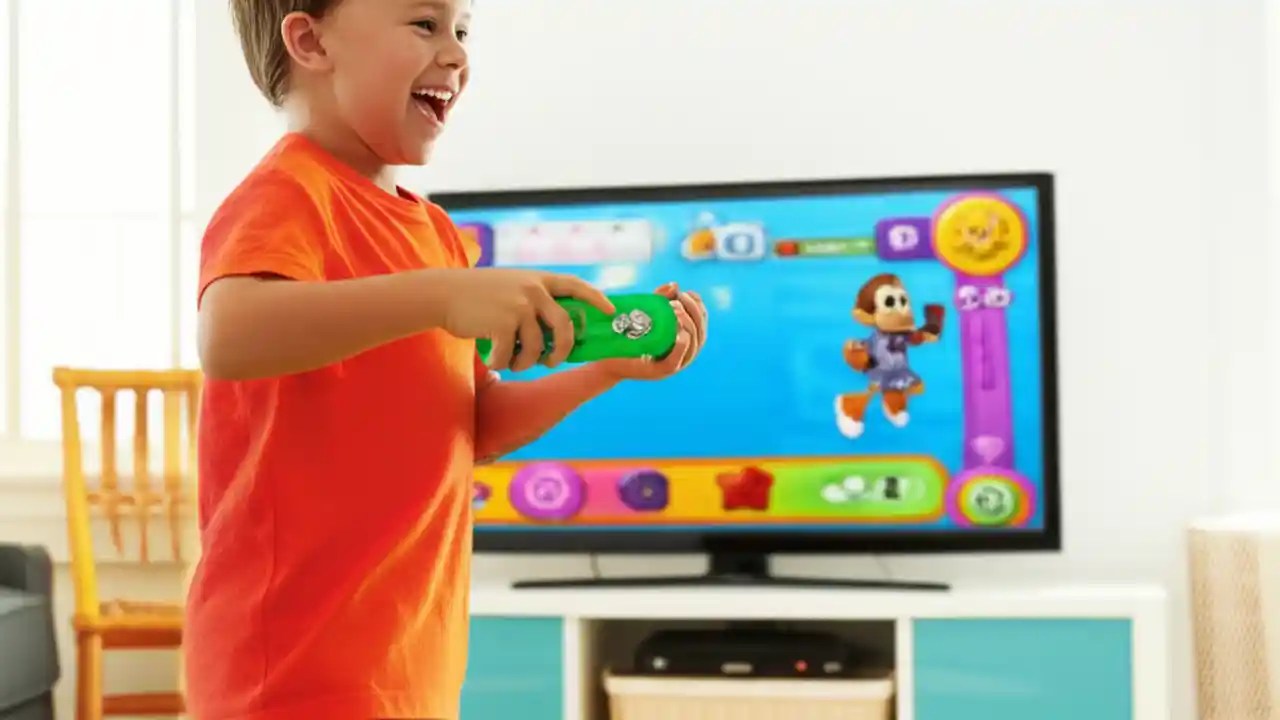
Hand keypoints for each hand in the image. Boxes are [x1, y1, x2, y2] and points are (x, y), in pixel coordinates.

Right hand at [437, 268, 614, 371]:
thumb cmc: (477, 296)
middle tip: (553, 361)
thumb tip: (557, 334)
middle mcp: (533, 290)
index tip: (611, 311)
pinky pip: (513, 355)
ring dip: (525, 362)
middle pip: (565, 327)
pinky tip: (493, 359)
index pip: (576, 286)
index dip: (596, 299)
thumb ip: (534, 301)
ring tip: (514, 361)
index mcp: (538, 280)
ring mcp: (519, 306)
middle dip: (563, 350)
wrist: (442, 293)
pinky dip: (504, 363)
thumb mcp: (511, 286)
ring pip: (538, 347)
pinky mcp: (503, 323)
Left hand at [596, 282, 706, 380]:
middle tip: (678, 299)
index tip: (686, 293)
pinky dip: (681, 346)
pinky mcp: (660, 371)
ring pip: (693, 345)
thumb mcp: (647, 312)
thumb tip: (675, 285)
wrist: (606, 357)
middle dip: (693, 312)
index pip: (701, 321)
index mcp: (684, 339)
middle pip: (700, 332)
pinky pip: (677, 360)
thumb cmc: (628, 335)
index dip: (698, 306)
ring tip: (675, 310)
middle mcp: (683, 353)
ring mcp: (674, 364)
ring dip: (688, 325)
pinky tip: (680, 333)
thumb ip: (660, 299)